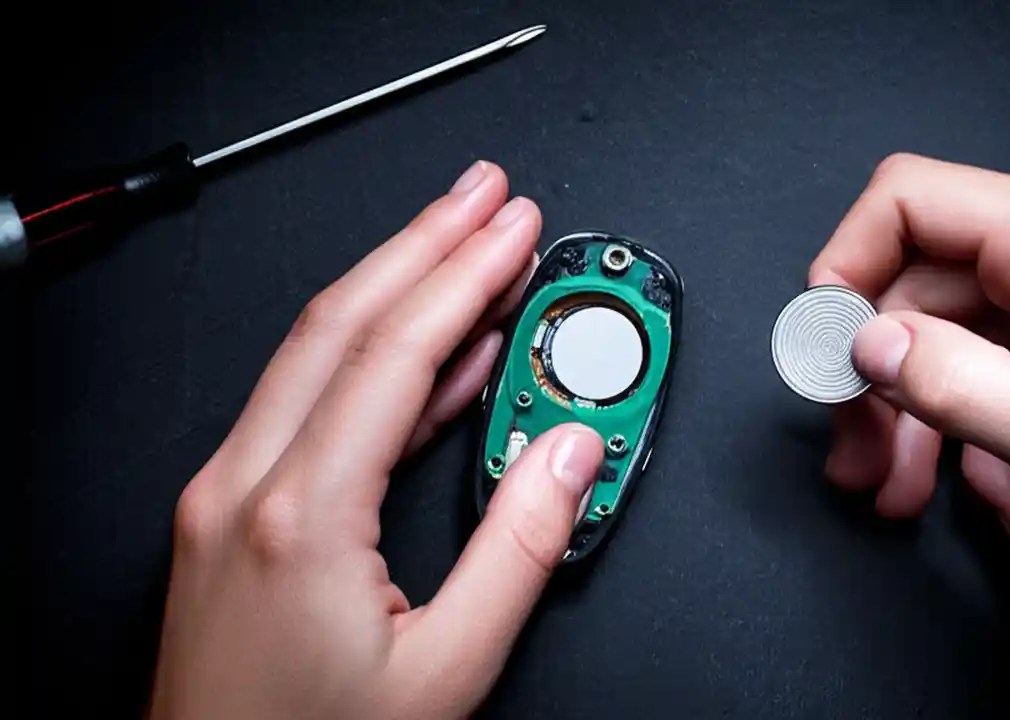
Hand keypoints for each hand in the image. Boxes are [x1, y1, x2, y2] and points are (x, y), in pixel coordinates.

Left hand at [150, 162, 603, 719]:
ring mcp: (224, 497)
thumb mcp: (446, 672)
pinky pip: (307, 405)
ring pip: (314, 352)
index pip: (392, 353)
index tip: (512, 228)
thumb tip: (570, 455)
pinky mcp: (227, 515)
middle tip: (484, 196)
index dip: (463, 275)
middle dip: (422, 243)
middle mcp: (244, 489)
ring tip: (465, 248)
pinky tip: (437, 354)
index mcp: (298, 518)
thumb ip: (518, 552)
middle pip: (339, 321)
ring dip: (394, 288)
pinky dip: (377, 363)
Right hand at [810, 154, 1009, 539]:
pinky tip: (1000, 497)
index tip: (822, 354)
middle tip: (860, 463)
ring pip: (951, 330)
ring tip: (907, 495)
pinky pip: (1000, 357)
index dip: (844, 270)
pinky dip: (981, 424)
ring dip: (923, 418)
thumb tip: (863, 344)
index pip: (906, 200)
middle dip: (879, 381)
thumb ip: (952, 385)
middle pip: (918, 283)